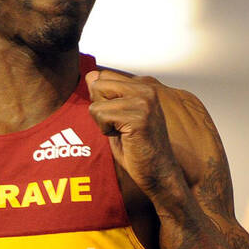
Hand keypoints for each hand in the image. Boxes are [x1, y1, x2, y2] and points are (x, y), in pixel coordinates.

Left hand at [85, 69, 187, 201]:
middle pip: (97, 84)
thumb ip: (106, 95)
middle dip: (100, 108)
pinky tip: (126, 138)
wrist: (159, 173)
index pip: (102, 76)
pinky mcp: (138, 117)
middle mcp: (145, 89)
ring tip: (124, 133)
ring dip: (103, 123)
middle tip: (120, 126)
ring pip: (96, 103)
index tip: (119, 117)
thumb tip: (90, 75)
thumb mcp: (117, 116)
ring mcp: (143, 102)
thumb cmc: (138, 148)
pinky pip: (101, 116)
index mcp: (143, 86)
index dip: (102, 99)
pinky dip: (106, 131)